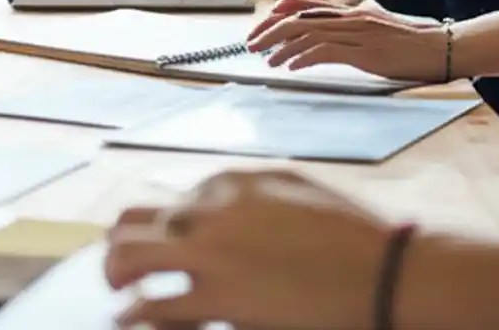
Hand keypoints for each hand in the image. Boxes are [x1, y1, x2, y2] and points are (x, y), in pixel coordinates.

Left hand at [106, 170, 391, 328]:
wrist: (383, 273)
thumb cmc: (351, 236)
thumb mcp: (296, 191)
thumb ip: (251, 193)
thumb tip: (215, 201)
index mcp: (231, 183)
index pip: (174, 203)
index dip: (167, 231)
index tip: (168, 248)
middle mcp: (211, 210)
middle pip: (135, 219)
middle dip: (119, 243)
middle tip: (121, 267)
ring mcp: (211, 252)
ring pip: (129, 256)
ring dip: (114, 273)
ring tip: (116, 291)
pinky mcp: (219, 297)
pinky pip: (155, 306)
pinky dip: (135, 314)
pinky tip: (129, 320)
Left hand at [245, 5, 447, 81]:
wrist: (444, 46)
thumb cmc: (414, 43)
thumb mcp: (377, 31)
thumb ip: (352, 32)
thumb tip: (329, 43)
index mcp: (351, 11)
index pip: (305, 5)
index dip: (277, 14)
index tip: (261, 27)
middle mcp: (349, 18)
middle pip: (298, 18)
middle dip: (270, 31)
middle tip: (252, 44)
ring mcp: (356, 33)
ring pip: (307, 33)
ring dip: (281, 48)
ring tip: (267, 60)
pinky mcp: (365, 51)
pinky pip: (325, 51)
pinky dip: (303, 57)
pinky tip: (291, 66)